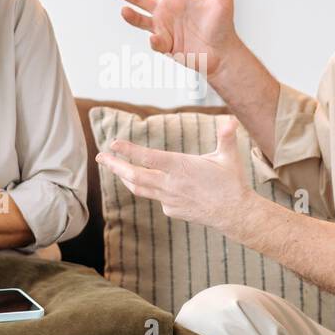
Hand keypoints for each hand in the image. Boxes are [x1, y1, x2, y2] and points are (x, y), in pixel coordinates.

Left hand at [96, 117, 254, 231]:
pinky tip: (151, 182)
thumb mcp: (229, 157)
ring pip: (139, 188)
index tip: (114, 143)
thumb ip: (226, 137)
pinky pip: (155, 198)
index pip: (148, 157)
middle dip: (114, 165)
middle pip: (134, 176)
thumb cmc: (231, 182)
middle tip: (100, 156)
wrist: (234, 214)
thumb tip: (232, 120)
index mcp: (181, 167)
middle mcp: (171, 184)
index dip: (129, 151)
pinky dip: (149, 188)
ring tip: (113, 167)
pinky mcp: (171, 211)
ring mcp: (169, 200)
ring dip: (124, 177)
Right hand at [107, 0, 245, 77]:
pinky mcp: (164, 45)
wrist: (221, 54)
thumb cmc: (222, 27)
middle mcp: (167, 11)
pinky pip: (155, 42)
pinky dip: (155, 41)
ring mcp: (163, 28)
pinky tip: (157, 40)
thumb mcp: (223, 2)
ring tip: (123, 10)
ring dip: (131, 16)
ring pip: (141, 20)